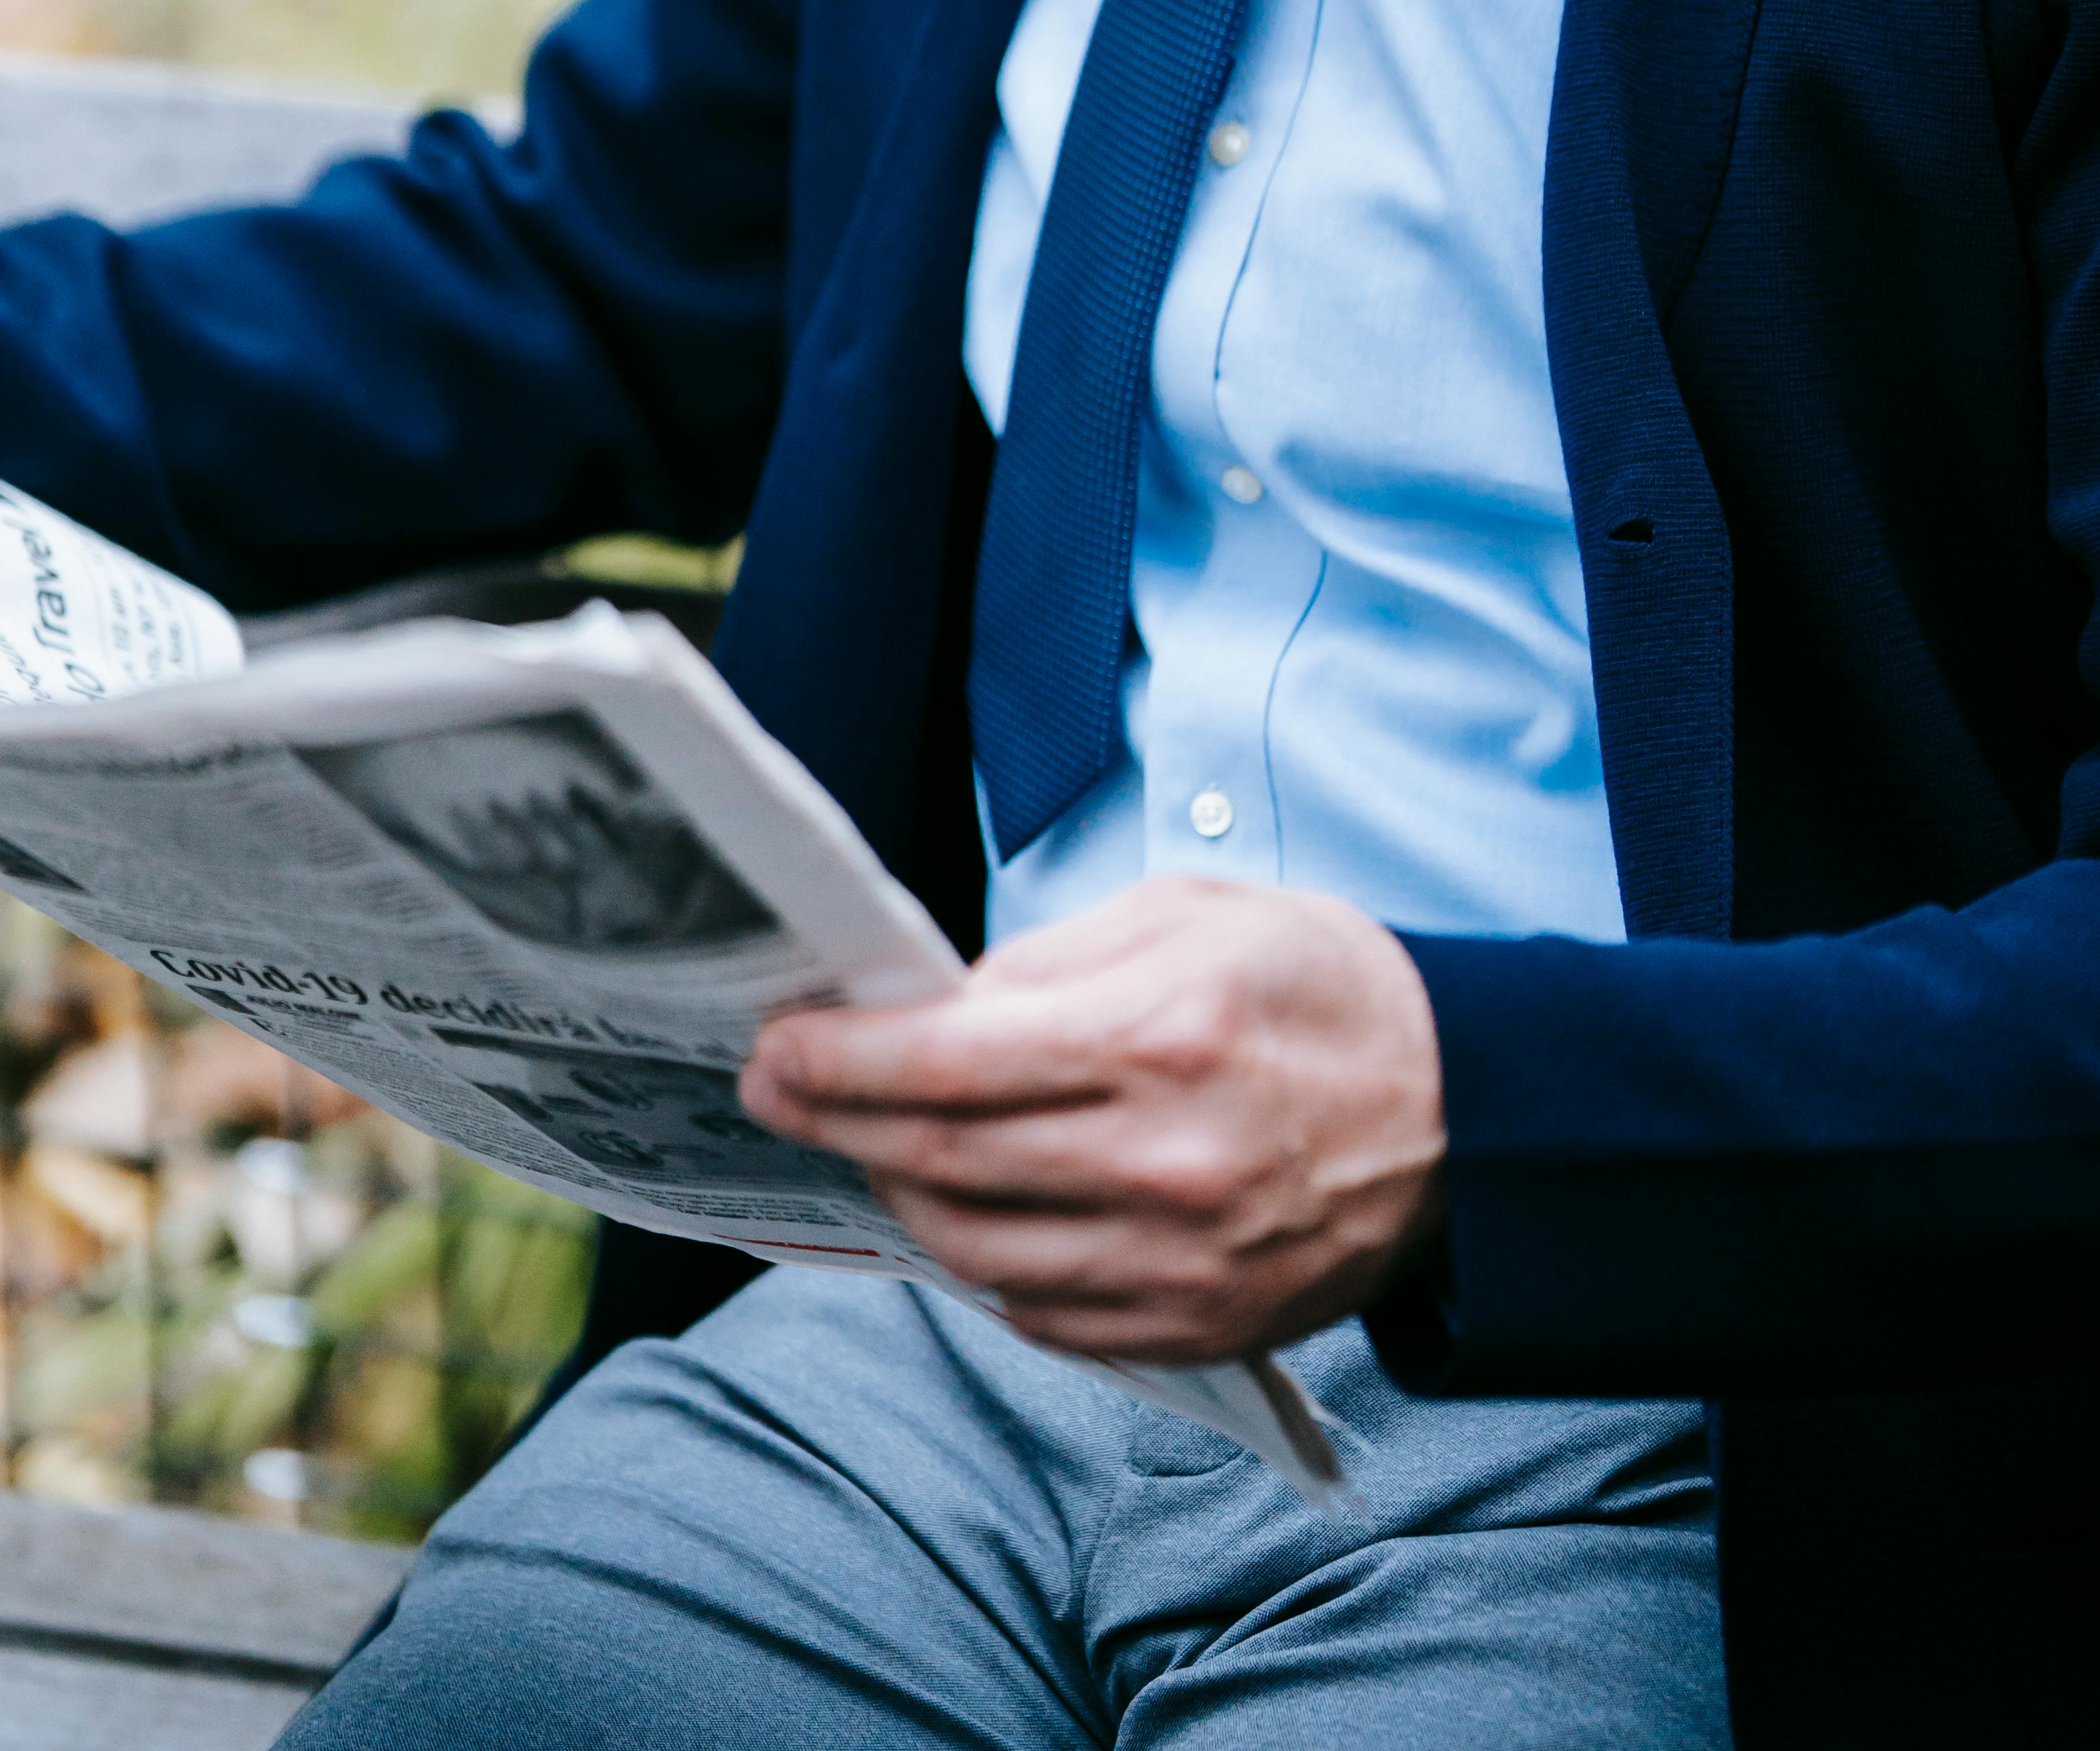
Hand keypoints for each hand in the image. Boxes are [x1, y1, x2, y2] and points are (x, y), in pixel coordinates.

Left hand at [740, 874, 1444, 1364]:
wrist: (1467, 1108)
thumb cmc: (1318, 986)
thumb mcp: (1189, 914)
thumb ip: (1052, 960)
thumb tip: (936, 1010)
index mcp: (1156, 1038)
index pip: (946, 1065)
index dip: (839, 1062)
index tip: (774, 1049)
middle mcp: (1164, 1162)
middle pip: (944, 1165)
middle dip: (837, 1127)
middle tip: (777, 1094)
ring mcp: (1184, 1261)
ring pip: (980, 1255)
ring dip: (904, 1201)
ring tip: (876, 1150)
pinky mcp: (1203, 1328)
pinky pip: (1048, 1318)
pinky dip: (989, 1268)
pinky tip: (974, 1214)